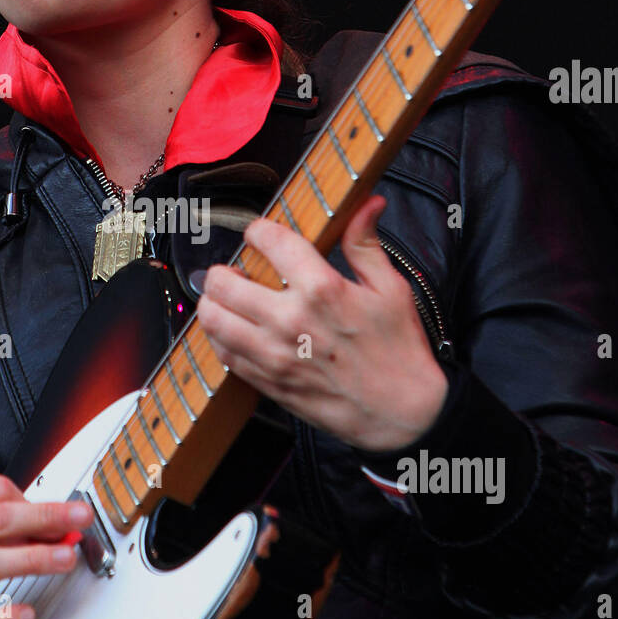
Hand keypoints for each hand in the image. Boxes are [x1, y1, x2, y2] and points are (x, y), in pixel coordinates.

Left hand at [195, 195, 448, 452]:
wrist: (404, 414)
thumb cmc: (400, 351)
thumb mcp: (391, 289)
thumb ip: (366, 244)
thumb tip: (368, 204)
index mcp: (322, 289)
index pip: (269, 241)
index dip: (257, 230)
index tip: (259, 233)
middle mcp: (290, 320)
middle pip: (223, 282)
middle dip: (224, 269)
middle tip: (235, 270)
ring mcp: (274, 355)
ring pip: (213, 320)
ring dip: (213, 303)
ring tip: (226, 299)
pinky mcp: (268, 382)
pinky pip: (224, 354)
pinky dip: (221, 338)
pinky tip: (236, 331)